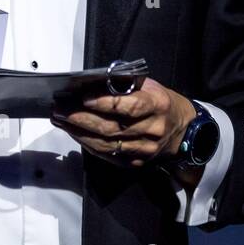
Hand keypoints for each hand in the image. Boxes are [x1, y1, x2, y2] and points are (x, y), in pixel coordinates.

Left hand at [48, 78, 194, 168]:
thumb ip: (124, 84)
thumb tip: (91, 82)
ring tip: (60, 120)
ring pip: (107, 144)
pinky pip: (108, 155)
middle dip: (81, 118)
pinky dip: (88, 144)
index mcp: (158, 105)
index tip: (82, 98)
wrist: (184, 130)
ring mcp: (145, 149)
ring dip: (79, 132)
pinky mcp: (137, 162)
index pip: (129, 106)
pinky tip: (74, 133)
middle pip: (112, 128)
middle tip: (59, 109)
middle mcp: (153, 129)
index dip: (104, 103)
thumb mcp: (149, 86)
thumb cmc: (161, 102)